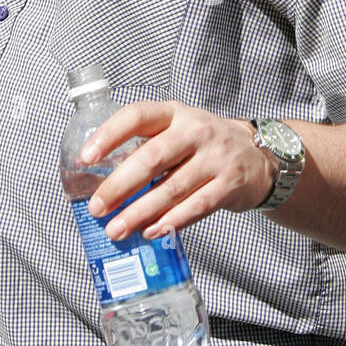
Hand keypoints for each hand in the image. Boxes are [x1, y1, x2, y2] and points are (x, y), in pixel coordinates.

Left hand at [80, 102, 277, 241]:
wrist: (258, 157)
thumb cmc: (205, 147)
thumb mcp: (179, 132)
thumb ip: (147, 147)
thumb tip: (102, 184)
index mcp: (175, 114)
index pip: (137, 116)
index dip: (109, 135)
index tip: (86, 157)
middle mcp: (196, 131)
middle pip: (152, 158)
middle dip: (119, 186)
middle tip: (97, 208)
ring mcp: (216, 157)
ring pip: (171, 188)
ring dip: (140, 212)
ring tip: (117, 229)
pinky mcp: (230, 184)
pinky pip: (196, 206)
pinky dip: (171, 222)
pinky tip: (151, 231)